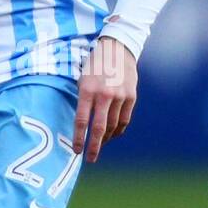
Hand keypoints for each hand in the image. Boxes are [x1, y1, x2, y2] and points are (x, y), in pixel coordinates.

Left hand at [73, 34, 136, 162]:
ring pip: (112, 126)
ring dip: (106, 138)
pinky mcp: (131, 97)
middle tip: (90, 158)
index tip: (76, 150)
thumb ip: (82, 100)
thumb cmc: (95, 65)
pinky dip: (118, 130)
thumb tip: (81, 125)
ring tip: (100, 144)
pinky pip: (124, 120)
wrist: (117, 49)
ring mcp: (119, 96)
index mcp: (87, 90)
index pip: (81, 121)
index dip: (78, 138)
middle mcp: (104, 94)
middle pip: (98, 128)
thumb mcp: (82, 79)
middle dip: (94, 147)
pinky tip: (112, 134)